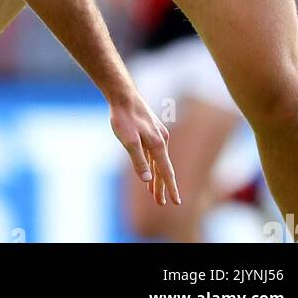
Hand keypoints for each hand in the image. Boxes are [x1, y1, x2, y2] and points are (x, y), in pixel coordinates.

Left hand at [110, 91, 180, 207]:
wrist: (122, 95)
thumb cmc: (124, 117)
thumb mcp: (129, 141)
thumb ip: (138, 160)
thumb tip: (147, 180)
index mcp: (157, 144)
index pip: (166, 172)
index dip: (171, 188)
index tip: (176, 202)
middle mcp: (161, 139)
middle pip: (162, 168)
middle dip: (162, 186)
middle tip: (161, 203)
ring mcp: (156, 134)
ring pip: (157, 160)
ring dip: (156, 176)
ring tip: (153, 192)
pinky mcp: (150, 129)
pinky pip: (153, 152)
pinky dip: (151, 163)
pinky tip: (148, 169)